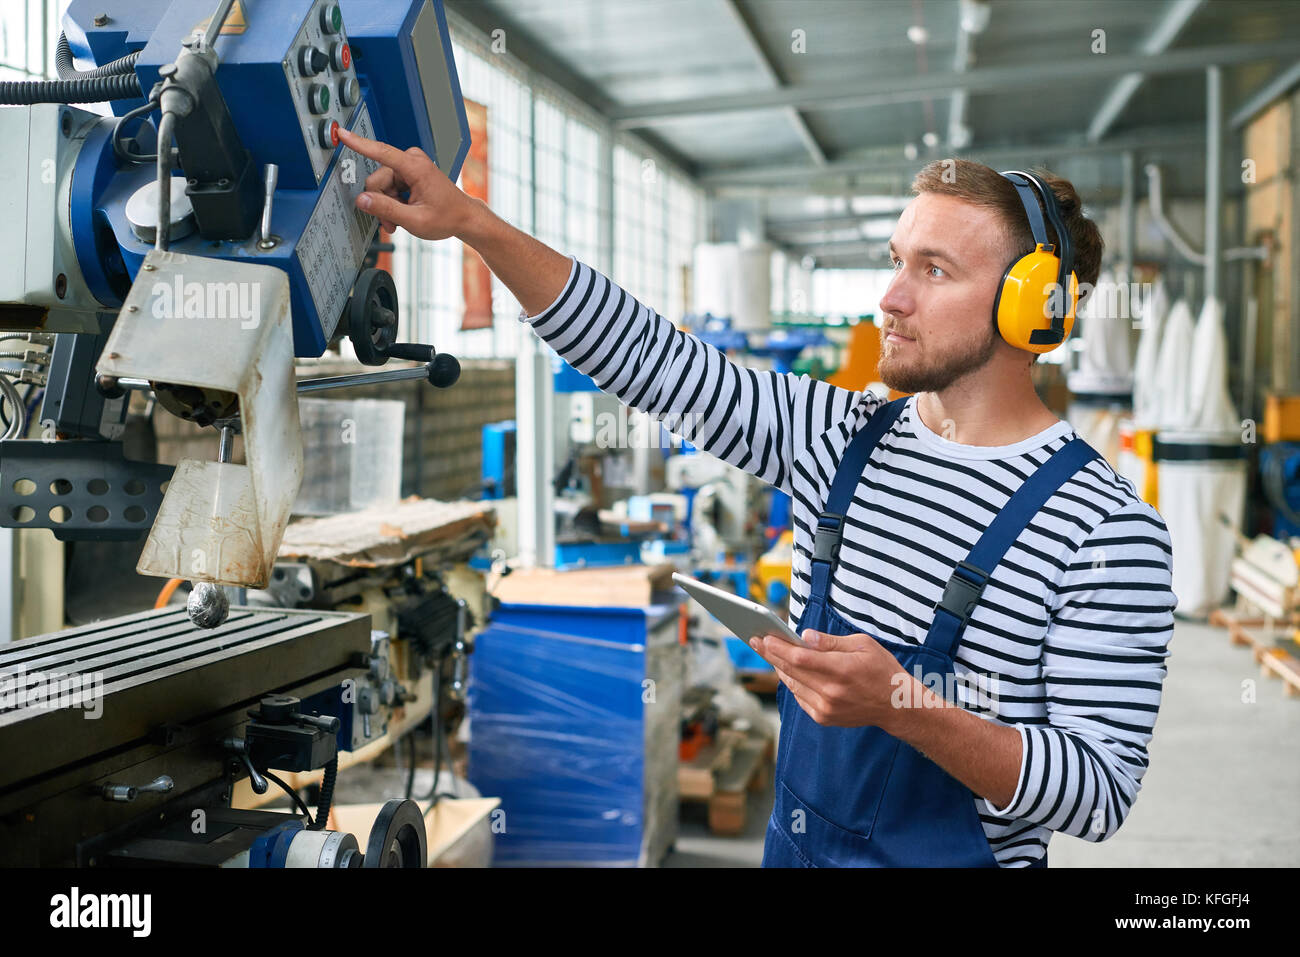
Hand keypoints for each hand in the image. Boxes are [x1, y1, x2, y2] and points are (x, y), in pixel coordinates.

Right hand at [335, 126, 481, 239]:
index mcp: (416, 168)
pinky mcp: (407, 173)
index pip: (381, 152)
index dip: (359, 144)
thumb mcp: (415, 220)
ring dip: (386, 206)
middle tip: (391, 222)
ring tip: (399, 221)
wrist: (463, 218)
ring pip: (381, 186)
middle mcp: (412, 161)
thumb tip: (362, 200)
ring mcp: (409, 166)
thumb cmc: (447, 217)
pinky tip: (402, 213)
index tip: (342, 134)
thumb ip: (386, 209)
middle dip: (380, 203)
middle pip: (377, 180)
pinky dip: (392, 203)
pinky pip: (388, 187)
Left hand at [748, 629, 913, 729]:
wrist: (896, 705)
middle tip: (755, 640)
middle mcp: (831, 692)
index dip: (779, 647)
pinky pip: (799, 696)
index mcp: (842, 670)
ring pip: (792, 684)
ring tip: (767, 652)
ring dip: (778, 668)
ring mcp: (826, 708)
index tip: (763, 636)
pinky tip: (786, 670)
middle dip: (770, 654)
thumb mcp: (862, 645)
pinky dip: (791, 682)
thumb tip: (804, 636)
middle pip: (791, 670)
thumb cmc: (881, 669)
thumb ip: (830, 642)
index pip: (800, 658)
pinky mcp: (823, 717)